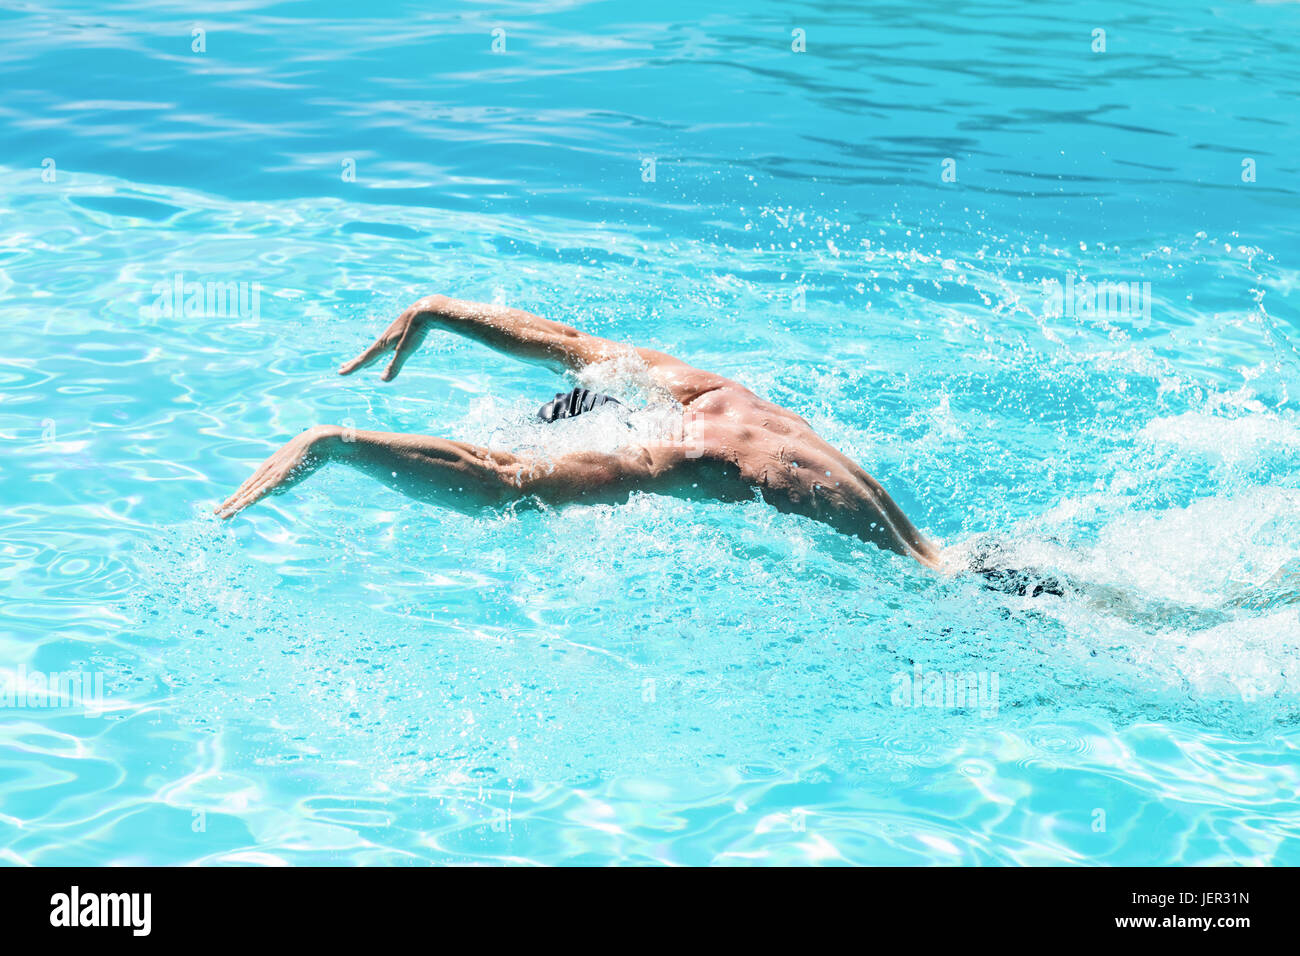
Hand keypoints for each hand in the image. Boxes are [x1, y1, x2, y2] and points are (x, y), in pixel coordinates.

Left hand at [215, 426, 339, 518]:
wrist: (317, 441)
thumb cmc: (310, 453)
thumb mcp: (295, 468)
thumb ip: (285, 479)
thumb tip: (277, 491)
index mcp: (269, 468)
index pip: (250, 484)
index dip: (239, 495)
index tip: (229, 503)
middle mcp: (266, 471)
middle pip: (244, 489)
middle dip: (231, 502)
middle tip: (217, 512)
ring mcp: (270, 474)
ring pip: (248, 493)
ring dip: (234, 504)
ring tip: (221, 514)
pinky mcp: (277, 478)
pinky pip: (259, 492)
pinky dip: (248, 501)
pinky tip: (239, 507)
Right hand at [338, 296, 442, 380]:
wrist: (426, 310)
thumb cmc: (416, 331)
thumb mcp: (406, 350)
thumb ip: (395, 365)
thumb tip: (382, 380)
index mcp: (383, 344)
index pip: (364, 359)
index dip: (352, 367)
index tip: (340, 373)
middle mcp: (384, 340)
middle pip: (366, 355)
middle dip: (355, 363)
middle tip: (342, 368)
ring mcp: (391, 336)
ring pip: (375, 351)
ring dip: (367, 358)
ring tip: (362, 364)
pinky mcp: (399, 334)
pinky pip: (385, 347)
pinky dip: (380, 353)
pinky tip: (384, 351)